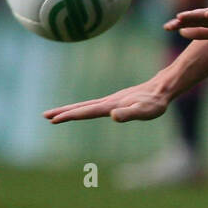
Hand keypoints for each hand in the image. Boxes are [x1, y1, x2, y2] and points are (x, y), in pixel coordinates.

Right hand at [44, 80, 168, 123]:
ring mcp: (112, 100)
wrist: (163, 88)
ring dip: (71, 109)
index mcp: (111, 105)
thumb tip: (113, 116)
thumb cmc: (155, 103)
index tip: (54, 119)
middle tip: (45, 116)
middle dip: (63, 112)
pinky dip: (84, 108)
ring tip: (57, 114)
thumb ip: (129, 114)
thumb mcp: (145, 111)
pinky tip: (83, 110)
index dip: (70, 116)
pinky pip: (95, 105)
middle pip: (82, 107)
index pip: (86, 111)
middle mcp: (109, 102)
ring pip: (87, 105)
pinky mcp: (117, 100)